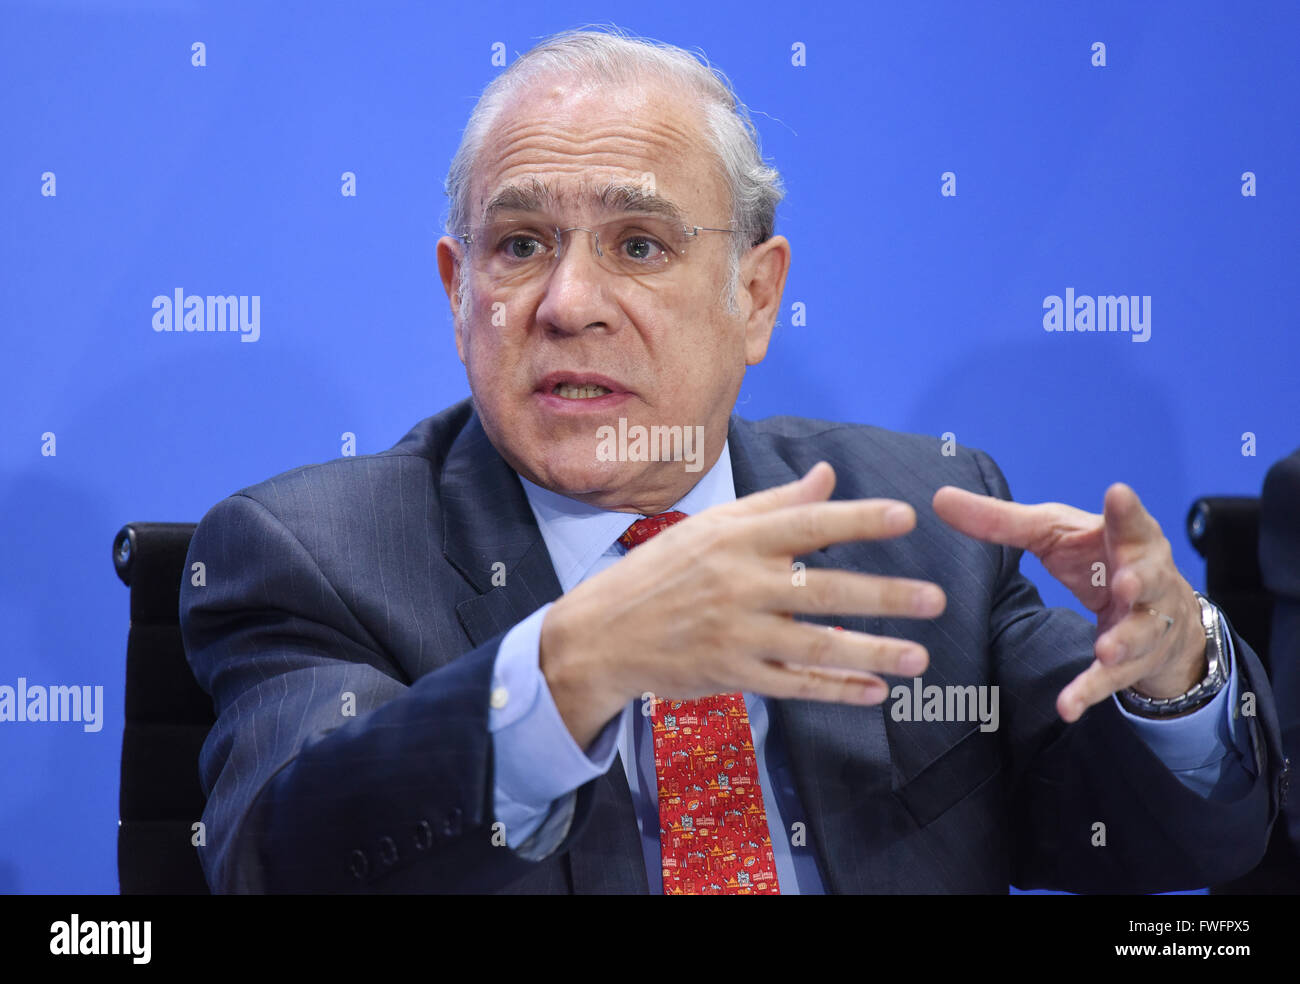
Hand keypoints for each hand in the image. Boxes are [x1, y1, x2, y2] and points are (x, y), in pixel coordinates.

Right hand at [540, 462, 946, 747]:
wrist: (603, 634)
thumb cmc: (662, 572)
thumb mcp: (710, 526)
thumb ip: (774, 504)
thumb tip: (828, 475)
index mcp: (736, 539)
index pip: (807, 524)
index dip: (858, 520)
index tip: (905, 515)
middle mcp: (740, 585)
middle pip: (823, 590)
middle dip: (884, 596)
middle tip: (934, 598)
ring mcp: (737, 634)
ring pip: (817, 645)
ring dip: (873, 653)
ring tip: (919, 657)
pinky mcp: (733, 674)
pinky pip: (795, 685)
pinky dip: (836, 690)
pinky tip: (875, 692)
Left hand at [932, 481, 1206, 723]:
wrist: (1156, 614)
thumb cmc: (1098, 558)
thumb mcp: (1051, 535)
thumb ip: (1000, 520)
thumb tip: (939, 499)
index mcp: (1126, 539)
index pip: (1129, 520)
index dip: (1125, 509)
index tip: (1117, 492)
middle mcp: (1144, 579)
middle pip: (1147, 578)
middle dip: (1139, 580)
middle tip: (1125, 582)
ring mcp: (1144, 623)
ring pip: (1139, 632)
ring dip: (1123, 640)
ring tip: (1106, 649)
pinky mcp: (1131, 663)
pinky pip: (1110, 680)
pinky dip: (1088, 692)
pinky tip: (1066, 707)